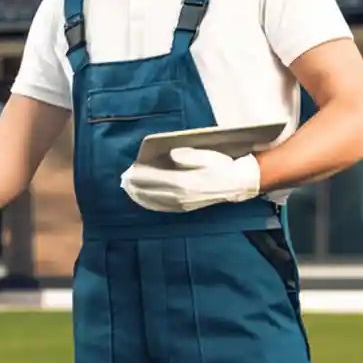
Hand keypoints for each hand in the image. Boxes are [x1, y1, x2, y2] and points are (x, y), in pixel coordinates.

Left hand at [121, 148, 261, 212]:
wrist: (237, 184)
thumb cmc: (221, 166)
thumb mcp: (206, 156)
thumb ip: (186, 156)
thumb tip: (170, 154)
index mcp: (185, 181)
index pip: (156, 178)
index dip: (141, 175)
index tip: (130, 169)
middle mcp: (181, 195)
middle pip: (152, 191)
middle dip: (137, 185)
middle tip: (125, 179)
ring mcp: (183, 204)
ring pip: (156, 201)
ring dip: (141, 195)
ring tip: (130, 189)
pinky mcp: (186, 208)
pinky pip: (163, 207)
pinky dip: (151, 203)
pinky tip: (144, 200)